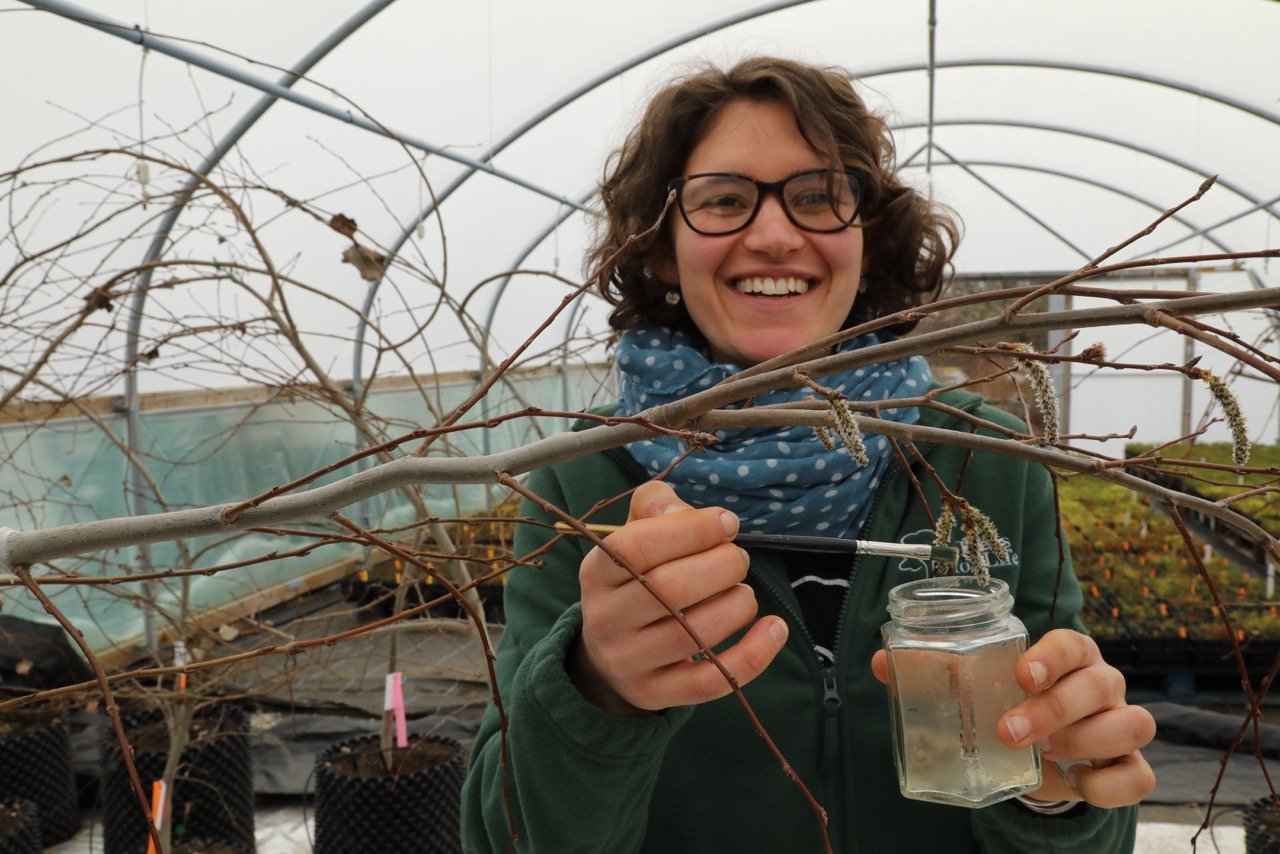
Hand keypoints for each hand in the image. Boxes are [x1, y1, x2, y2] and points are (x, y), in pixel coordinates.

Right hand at [568, 480, 788, 715]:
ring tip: (744, 593)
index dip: (691, 529)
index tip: (727, 523)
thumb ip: (657, 506)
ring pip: (693, 635)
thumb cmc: (635, 580)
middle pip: (670, 589)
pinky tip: (775, 628)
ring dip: (736, 605)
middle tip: (738, 559)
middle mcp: (605, 619)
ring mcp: (628, 662)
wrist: (610, 654)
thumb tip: (700, 517)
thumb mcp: (633, 535)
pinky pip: (710, 682)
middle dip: (722, 566)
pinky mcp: (655, 694)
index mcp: (596, 571)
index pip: (637, 546)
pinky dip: (752, 655)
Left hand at [872, 628, 1155, 806]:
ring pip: (1132, 724)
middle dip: (1054, 708)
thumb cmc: (1014, 704)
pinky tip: (1075, 785)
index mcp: (1069, 655)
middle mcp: (1103, 683)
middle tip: (1009, 731)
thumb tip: (883, 663)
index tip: (1022, 673)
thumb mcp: (981, 688)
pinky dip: (1110, 785)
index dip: (1051, 656)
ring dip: (1086, 742)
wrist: (1048, 752)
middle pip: (1098, 684)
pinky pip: (1140, 775)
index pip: (1072, 643)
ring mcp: (1123, 722)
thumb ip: (936, 672)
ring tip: (1044, 754)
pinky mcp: (1130, 765)